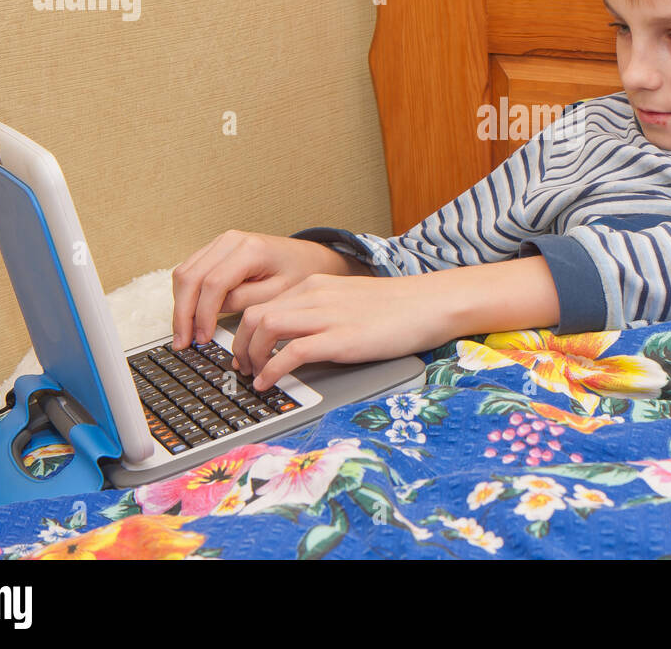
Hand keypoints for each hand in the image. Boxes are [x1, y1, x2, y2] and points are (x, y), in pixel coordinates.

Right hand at [171, 231, 340, 348]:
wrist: (308, 257)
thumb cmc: (299, 272)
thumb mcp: (280, 293)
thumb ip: (245, 300)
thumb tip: (212, 312)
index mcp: (250, 249)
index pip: (213, 284)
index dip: (202, 314)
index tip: (202, 338)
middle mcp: (230, 240)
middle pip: (190, 276)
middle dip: (183, 313)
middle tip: (183, 342)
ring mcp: (220, 242)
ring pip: (184, 273)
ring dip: (179, 305)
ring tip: (184, 334)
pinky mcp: (215, 249)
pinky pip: (190, 270)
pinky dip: (185, 295)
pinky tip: (189, 317)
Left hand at [231, 272, 461, 390]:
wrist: (430, 304)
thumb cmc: (396, 309)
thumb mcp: (348, 302)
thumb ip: (320, 313)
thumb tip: (294, 338)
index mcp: (314, 286)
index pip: (262, 303)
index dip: (244, 333)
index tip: (244, 353)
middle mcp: (314, 295)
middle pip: (255, 315)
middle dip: (240, 346)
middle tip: (243, 368)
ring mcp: (327, 316)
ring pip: (265, 328)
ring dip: (251, 357)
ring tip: (254, 378)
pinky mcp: (340, 338)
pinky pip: (290, 352)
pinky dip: (272, 370)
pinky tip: (270, 383)